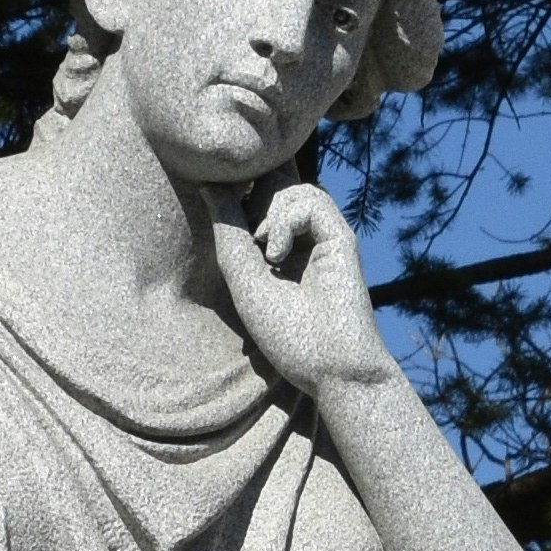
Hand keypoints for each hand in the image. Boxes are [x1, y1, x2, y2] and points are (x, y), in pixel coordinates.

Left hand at [209, 178, 395, 405]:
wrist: (329, 366)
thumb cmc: (287, 335)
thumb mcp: (242, 280)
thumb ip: (228, 233)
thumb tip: (208, 185)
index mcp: (275, 251)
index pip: (256, 200)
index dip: (238, 192)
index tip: (223, 208)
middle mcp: (300, 240)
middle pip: (274, 184)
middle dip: (252, 194)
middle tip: (248, 237)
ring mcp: (322, 237)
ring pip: (292, 188)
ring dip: (269, 212)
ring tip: (265, 254)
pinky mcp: (341, 238)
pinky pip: (311, 201)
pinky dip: (287, 220)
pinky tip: (278, 255)